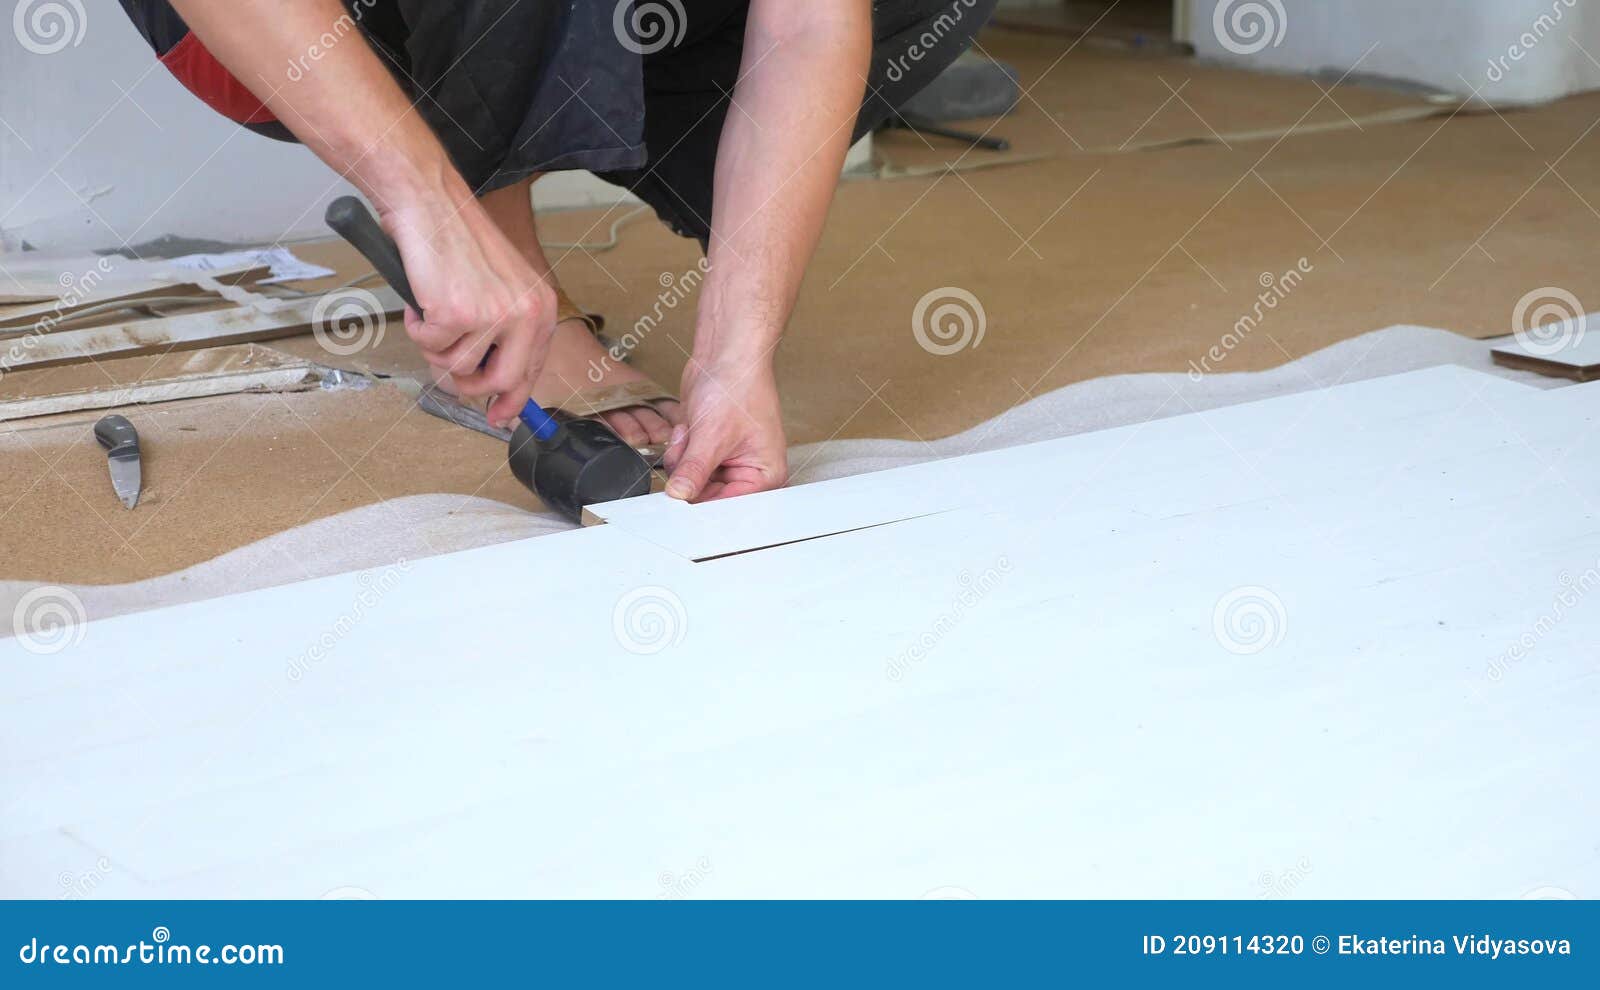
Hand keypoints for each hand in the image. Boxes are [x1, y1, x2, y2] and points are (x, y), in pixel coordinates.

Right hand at [381, 196, 557, 427]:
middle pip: (500, 382)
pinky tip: (422, 298)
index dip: (512, 400)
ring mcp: (492, 314)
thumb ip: (507, 331)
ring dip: (436, 348)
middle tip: (450, 372)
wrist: (429, 202)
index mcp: (542, 308)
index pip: (531, 371)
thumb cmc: (459, 240)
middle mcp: (525, 313)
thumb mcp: (502, 286)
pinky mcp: (456, 313)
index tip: (498, 417)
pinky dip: (417, 327)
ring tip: (433, 312)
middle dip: (469, 386)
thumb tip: (496, 384)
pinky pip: (429, 346)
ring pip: (457, 366)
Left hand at [663, 359, 787, 501]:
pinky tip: (689, 427)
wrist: (726, 354)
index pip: (729, 507)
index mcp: (765, 476)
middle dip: (690, 471)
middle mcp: (748, 471)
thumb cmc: (739, 386)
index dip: (702, 501)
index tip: (681, 496)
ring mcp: (726, 460)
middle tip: (690, 448)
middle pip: (706, 495)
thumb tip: (679, 495)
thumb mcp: (712, 436)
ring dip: (682, 456)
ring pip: (691, 480)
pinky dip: (680, 446)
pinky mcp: (708, 448)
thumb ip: (694, 472)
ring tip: (693, 432)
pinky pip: (684, 463)